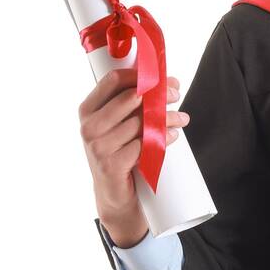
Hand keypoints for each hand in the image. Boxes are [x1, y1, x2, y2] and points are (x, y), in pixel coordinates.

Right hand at [79, 69, 187, 246]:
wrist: (115, 195)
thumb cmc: (120, 153)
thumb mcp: (119, 125)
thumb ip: (133, 104)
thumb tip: (170, 81)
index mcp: (88, 110)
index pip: (113, 80)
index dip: (141, 75)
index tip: (163, 78)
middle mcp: (89, 126)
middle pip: (131, 98)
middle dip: (159, 94)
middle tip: (177, 95)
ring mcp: (98, 147)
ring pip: (141, 122)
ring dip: (167, 118)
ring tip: (182, 119)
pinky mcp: (111, 165)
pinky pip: (144, 145)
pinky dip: (163, 138)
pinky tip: (173, 136)